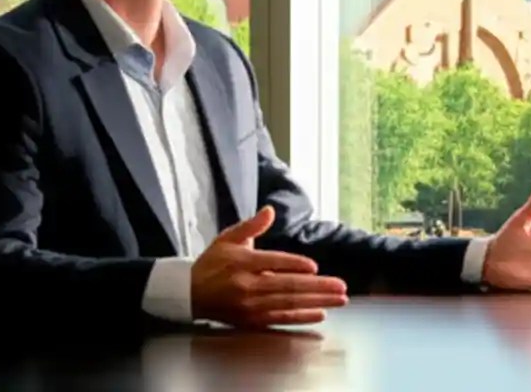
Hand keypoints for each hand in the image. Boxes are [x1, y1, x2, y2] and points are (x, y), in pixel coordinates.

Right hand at [191, 206, 348, 327]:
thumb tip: (270, 210)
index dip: (295, 265)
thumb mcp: (228, 238)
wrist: (189, 293)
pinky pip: (281, 320)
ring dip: (317, 302)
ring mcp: (250, 306)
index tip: (314, 267)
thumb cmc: (213, 263)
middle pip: (287, 287)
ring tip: (340, 300)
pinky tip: (321, 314)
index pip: (273, 263)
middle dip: (318, 287)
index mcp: (242, 262)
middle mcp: (247, 285)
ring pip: (288, 304)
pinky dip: (302, 317)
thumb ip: (251, 226)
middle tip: (341, 286)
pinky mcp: (251, 321)